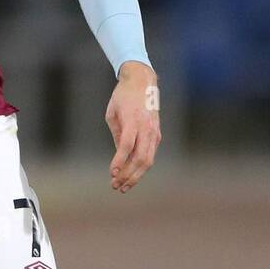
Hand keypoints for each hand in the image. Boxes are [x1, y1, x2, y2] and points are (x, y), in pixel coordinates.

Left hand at [105, 61, 160, 192]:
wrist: (142, 82)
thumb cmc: (123, 97)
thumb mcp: (112, 113)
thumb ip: (116, 135)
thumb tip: (119, 155)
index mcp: (133, 121)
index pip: (127, 146)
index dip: (119, 161)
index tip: (112, 173)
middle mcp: (146, 128)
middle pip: (140, 158)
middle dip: (128, 175)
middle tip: (115, 186)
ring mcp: (153, 132)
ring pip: (148, 160)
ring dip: (135, 175)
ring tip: (123, 186)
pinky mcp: (157, 135)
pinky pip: (150, 155)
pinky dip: (141, 167)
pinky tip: (131, 174)